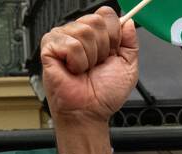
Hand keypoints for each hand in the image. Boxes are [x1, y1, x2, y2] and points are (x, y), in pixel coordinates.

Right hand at [39, 6, 137, 122]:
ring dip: (90, 57)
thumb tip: (129, 21)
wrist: (89, 112)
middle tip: (96, 64)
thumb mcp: (128, 67)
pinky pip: (71, 44)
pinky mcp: (50, 46)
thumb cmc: (104, 94)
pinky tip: (72, 70)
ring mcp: (63, 38)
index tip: (112, 53)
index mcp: (97, 35)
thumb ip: (131, 42)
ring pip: (84, 31)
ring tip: (84, 69)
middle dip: (103, 48)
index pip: (106, 14)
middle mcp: (79, 33)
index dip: (114, 35)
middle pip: (96, 20)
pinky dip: (77, 62)